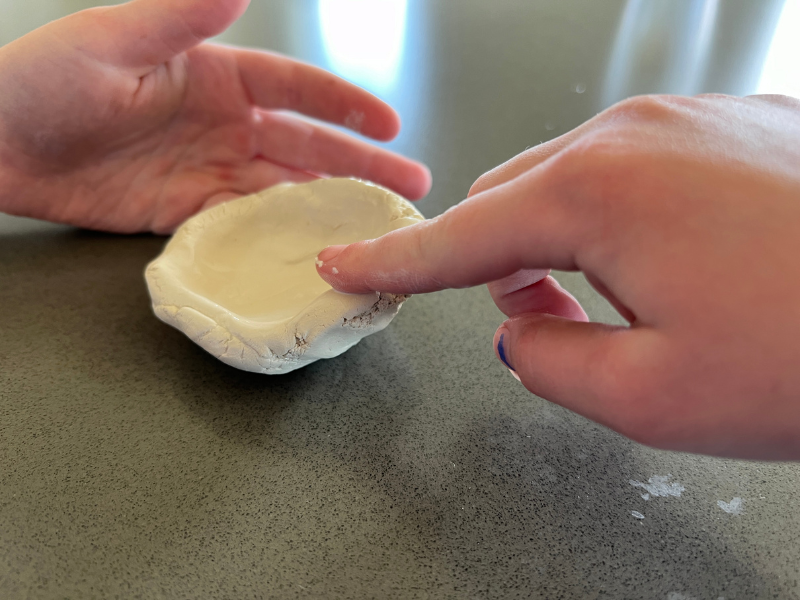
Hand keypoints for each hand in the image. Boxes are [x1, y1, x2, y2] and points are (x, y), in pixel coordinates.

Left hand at [0, 0, 429, 232]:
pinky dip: (280, 236)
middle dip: (361, 167)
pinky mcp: (185, 212)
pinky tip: (311, 248)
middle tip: (409, 188)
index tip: (391, 127)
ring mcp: (206, 171)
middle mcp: (221, 124)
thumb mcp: (115, 40)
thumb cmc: (41, 81)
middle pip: (307, 147)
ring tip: (376, 224)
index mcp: (214, 76)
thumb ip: (181, 15)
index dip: (347, 108)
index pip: (297, 90)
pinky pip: (245, 224)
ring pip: (284, 190)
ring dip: (331, 205)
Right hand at [315, 94, 799, 459]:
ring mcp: (687, 118)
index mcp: (596, 192)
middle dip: (501, 263)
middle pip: (510, 195)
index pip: (460, 239)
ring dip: (562, 241)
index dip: (395, 264)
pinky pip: (632, 162)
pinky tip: (676, 261)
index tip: (347, 263)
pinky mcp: (733, 124)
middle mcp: (633, 134)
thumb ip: (548, 361)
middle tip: (541, 322)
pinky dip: (618, 216)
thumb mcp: (649, 396)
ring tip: (622, 302)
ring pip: (569, 175)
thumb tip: (524, 330)